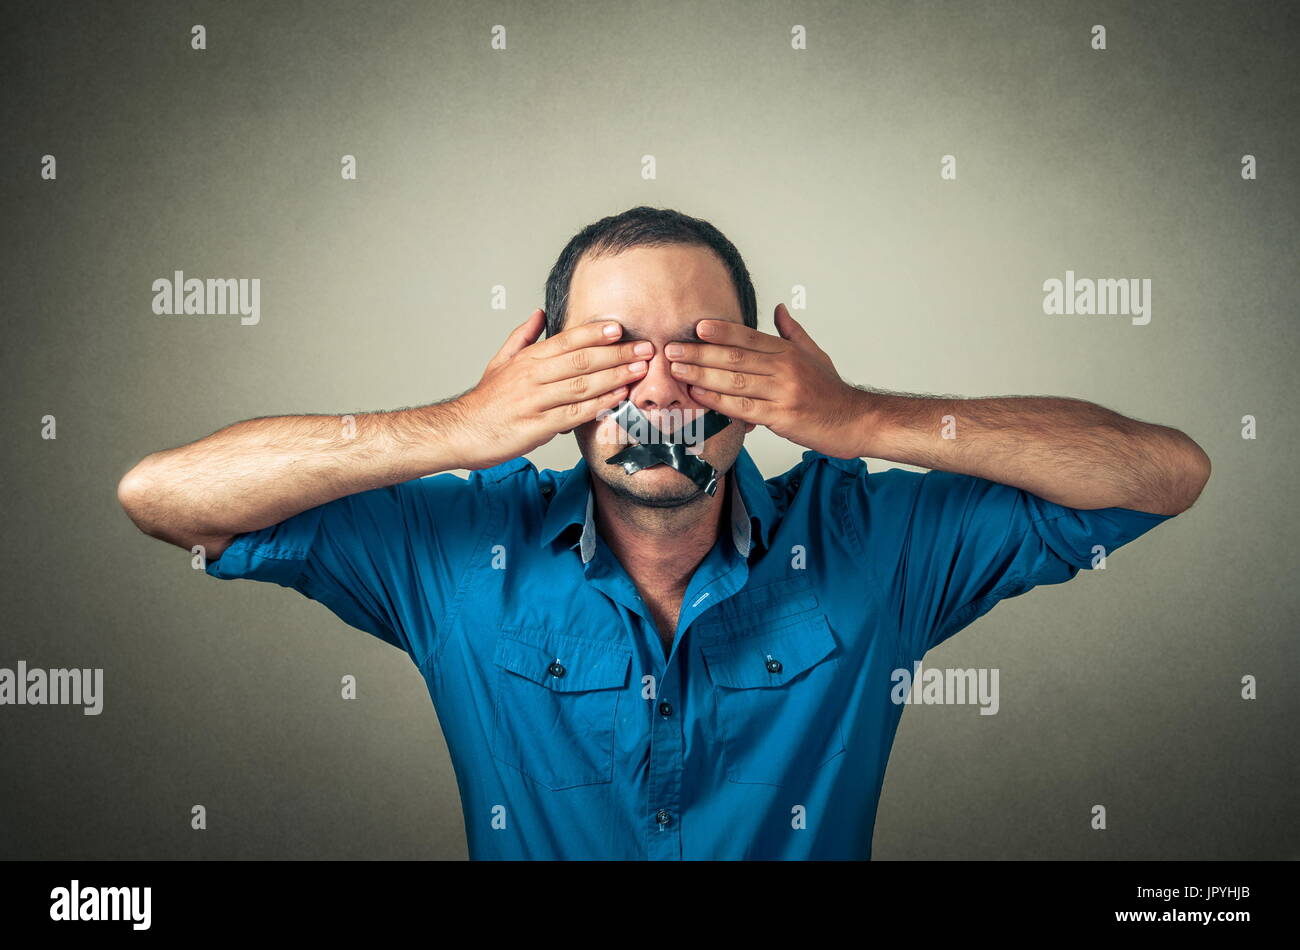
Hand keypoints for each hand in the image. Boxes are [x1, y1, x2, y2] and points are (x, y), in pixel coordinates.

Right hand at [450, 310, 652, 469]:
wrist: (459, 432)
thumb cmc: (485, 402)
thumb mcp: (500, 362)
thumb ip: (522, 337)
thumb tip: (539, 313)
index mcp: (527, 359)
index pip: (566, 340)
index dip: (594, 333)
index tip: (620, 328)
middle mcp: (532, 376)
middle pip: (581, 360)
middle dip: (617, 354)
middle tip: (645, 349)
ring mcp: (535, 401)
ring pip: (581, 385)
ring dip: (615, 377)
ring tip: (639, 371)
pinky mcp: (537, 427)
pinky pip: (575, 414)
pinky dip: (599, 405)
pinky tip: (618, 399)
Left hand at [664, 303, 869, 457]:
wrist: (856, 421)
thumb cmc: (831, 391)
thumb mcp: (815, 354)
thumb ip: (792, 332)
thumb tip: (779, 308)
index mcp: (789, 352)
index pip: (749, 337)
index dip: (721, 331)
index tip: (696, 328)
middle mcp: (785, 368)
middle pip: (735, 357)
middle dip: (699, 353)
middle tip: (672, 350)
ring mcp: (783, 393)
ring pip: (735, 380)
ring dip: (702, 375)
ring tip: (677, 371)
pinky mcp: (781, 417)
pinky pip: (743, 407)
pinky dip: (718, 401)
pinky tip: (699, 395)